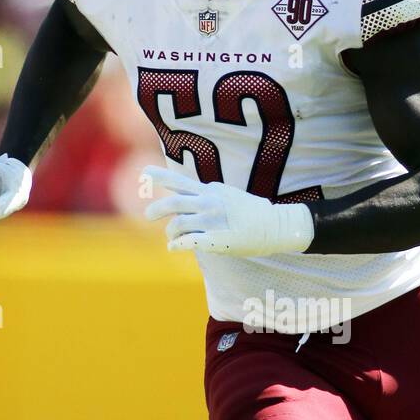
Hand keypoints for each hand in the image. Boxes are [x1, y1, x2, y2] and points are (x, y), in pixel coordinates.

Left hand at [144, 164, 313, 256]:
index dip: (159, 176)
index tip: (144, 172)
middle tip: (147, 215)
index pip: (179, 181)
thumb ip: (209, 194)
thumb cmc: (253, 212)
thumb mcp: (228, 194)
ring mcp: (211, 221)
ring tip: (171, 238)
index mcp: (210, 190)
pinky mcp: (215, 239)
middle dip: (155, 209)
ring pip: (177, 224)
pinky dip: (176, 245)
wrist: (275, 225)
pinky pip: (188, 241)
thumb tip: (194, 193)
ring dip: (170, 232)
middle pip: (172, 203)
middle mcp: (208, 202)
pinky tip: (173, 248)